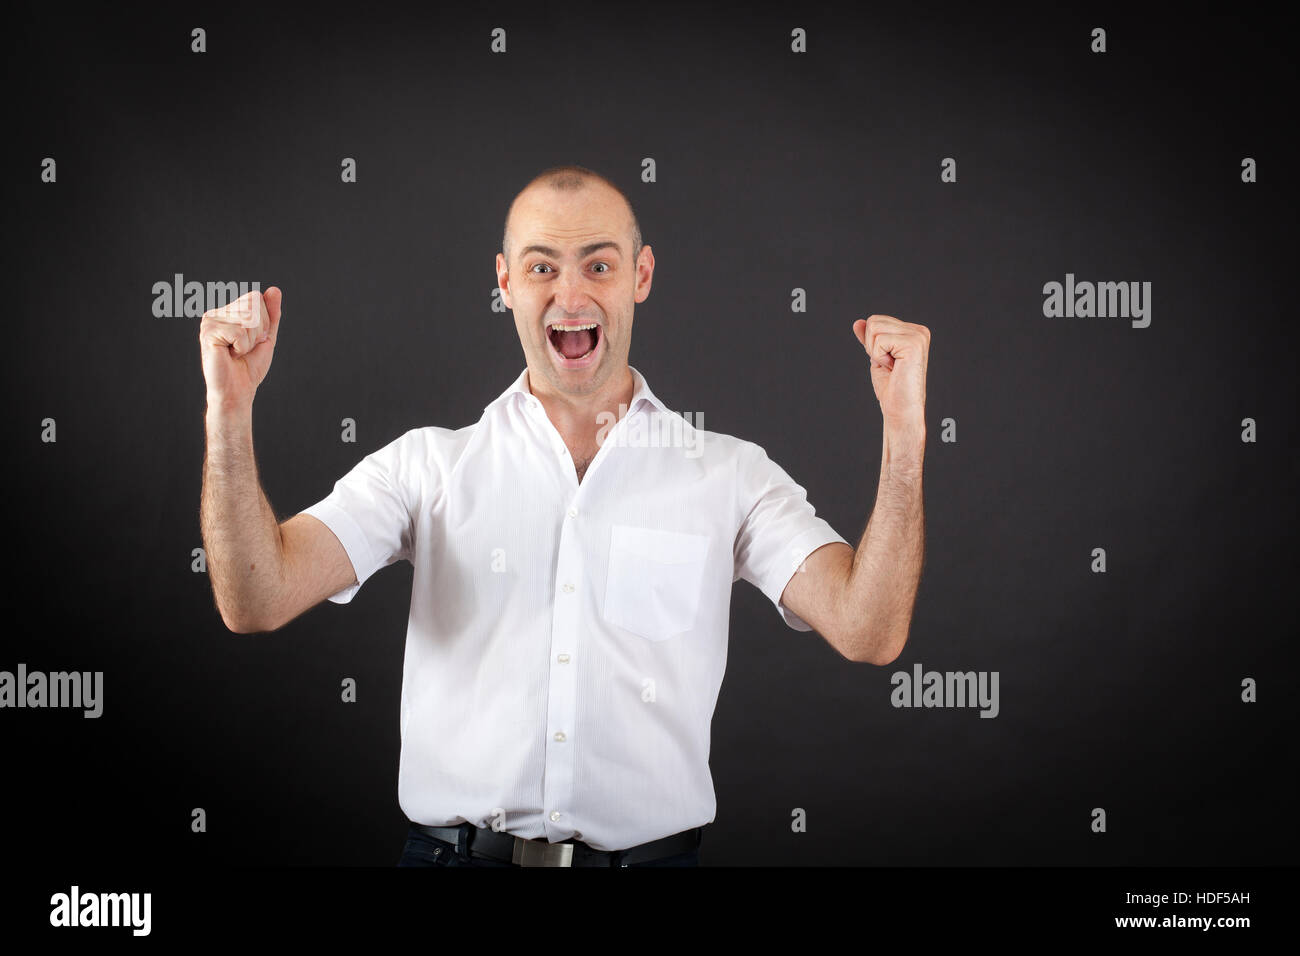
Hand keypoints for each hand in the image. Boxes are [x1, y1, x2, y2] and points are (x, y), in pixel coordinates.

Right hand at [199, 287, 281, 412]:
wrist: (237, 390)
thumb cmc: (249, 366)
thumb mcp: (266, 337)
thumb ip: (272, 314)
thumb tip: (275, 289)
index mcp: (228, 311)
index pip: (256, 298)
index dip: (264, 322)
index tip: (253, 340)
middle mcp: (215, 313)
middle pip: (253, 305)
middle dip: (258, 331)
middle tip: (244, 348)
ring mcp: (209, 321)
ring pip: (247, 318)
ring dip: (250, 340)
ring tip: (236, 352)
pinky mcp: (208, 332)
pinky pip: (239, 332)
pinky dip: (242, 347)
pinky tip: (229, 355)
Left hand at [852, 314, 929, 434]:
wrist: (901, 410)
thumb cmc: (891, 387)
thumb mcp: (877, 356)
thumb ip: (869, 338)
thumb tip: (857, 322)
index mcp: (913, 332)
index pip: (876, 320)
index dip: (872, 344)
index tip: (888, 362)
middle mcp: (919, 331)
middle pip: (873, 321)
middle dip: (872, 346)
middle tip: (889, 366)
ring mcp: (918, 336)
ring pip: (874, 328)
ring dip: (875, 352)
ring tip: (892, 367)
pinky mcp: (913, 344)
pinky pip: (879, 340)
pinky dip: (879, 357)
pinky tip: (894, 368)